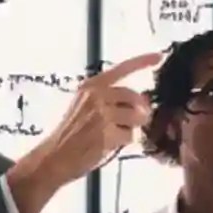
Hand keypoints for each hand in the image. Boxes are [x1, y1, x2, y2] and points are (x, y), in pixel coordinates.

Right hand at [7, 52, 159, 212]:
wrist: (54, 156)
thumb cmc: (70, 134)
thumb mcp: (84, 107)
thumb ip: (110, 100)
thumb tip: (143, 103)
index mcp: (91, 86)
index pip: (120, 69)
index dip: (142, 61)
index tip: (158, 56)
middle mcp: (96, 95)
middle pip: (136, 98)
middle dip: (140, 112)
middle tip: (130, 123)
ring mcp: (102, 114)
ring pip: (137, 117)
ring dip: (131, 128)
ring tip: (113, 135)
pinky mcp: (107, 133)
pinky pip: (131, 136)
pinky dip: (123, 142)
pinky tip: (107, 145)